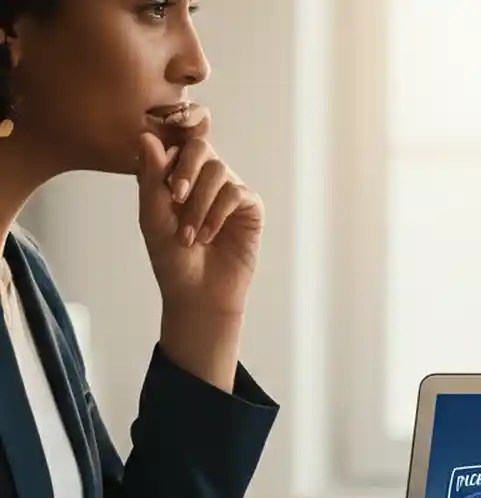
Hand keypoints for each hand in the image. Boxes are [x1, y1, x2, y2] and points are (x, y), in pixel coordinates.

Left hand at [135, 104, 265, 318]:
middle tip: (175, 197)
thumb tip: (146, 135)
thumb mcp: (153, 217)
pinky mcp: (250, 208)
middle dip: (187, 169)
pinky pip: (237, 193)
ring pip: (218, 171)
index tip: (163, 191)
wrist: (198, 294)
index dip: (169, 160)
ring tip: (190, 235)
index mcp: (178, 178)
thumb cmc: (172, 259)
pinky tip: (208, 236)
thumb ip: (151, 177)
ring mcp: (229, 192)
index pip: (175, 147)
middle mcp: (205, 180)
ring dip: (199, 203)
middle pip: (201, 148)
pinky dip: (218, 213)